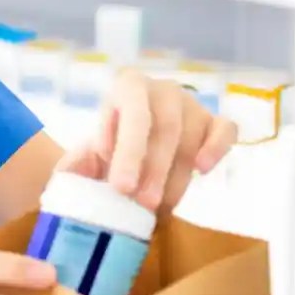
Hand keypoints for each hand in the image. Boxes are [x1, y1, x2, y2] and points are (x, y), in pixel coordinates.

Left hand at [58, 68, 238, 212]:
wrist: (130, 147)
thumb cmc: (107, 149)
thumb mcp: (84, 154)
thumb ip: (74, 165)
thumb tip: (69, 176)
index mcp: (128, 86)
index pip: (133, 116)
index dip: (129, 153)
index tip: (120, 187)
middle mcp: (163, 89)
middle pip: (165, 128)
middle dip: (154, 170)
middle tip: (142, 204)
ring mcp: (192, 104)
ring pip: (191, 137)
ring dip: (176, 176)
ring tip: (159, 207)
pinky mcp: (214, 122)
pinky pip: (225, 131)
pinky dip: (217, 148)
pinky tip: (202, 170)